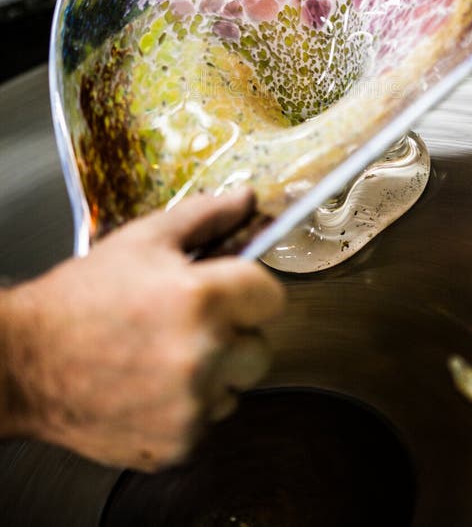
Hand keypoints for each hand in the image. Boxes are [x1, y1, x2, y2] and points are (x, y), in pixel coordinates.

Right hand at [1, 189, 283, 470]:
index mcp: (201, 299)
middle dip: (235, 334)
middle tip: (191, 324)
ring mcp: (190, 406)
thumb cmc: (80, 299)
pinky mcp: (177, 444)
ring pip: (236, 388)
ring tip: (164, 354)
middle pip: (261, 348)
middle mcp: (203, 355)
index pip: (272, 296)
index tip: (231, 291)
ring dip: (214, 373)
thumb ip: (206, 216)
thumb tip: (248, 200)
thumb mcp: (143, 239)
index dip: (251, 290)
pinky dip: (188, 408)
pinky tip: (150, 385)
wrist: (26, 362)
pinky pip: (207, 421)